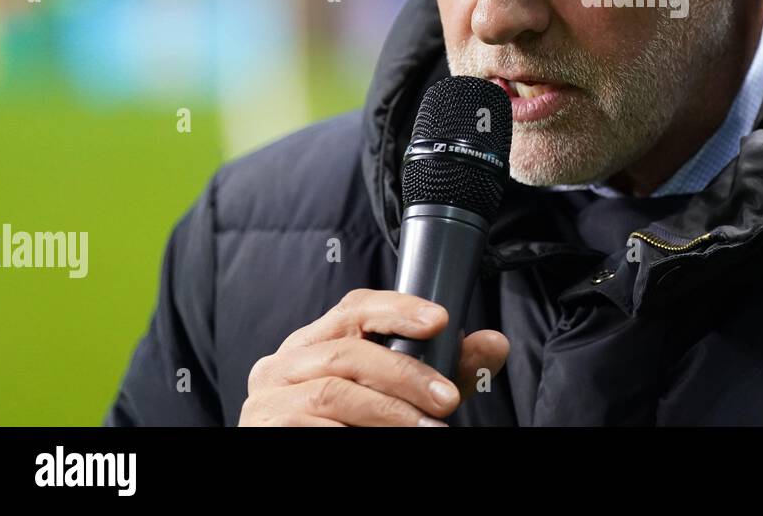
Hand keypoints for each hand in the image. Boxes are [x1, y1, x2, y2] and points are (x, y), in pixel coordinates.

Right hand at [238, 288, 509, 425]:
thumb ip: (443, 370)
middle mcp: (284, 363)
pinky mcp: (268, 430)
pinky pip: (320, 428)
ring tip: (428, 430)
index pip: (355, 307)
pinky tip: (381, 441)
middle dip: (406, 373)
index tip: (440, 320)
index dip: (398, 308)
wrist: (309, 455)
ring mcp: (269, 398)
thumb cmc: (352, 426)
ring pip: (337, 392)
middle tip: (447, 399)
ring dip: (391, 412)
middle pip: (349, 352)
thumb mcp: (400, 396)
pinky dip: (358, 433)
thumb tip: (495, 344)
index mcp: (314, 342)